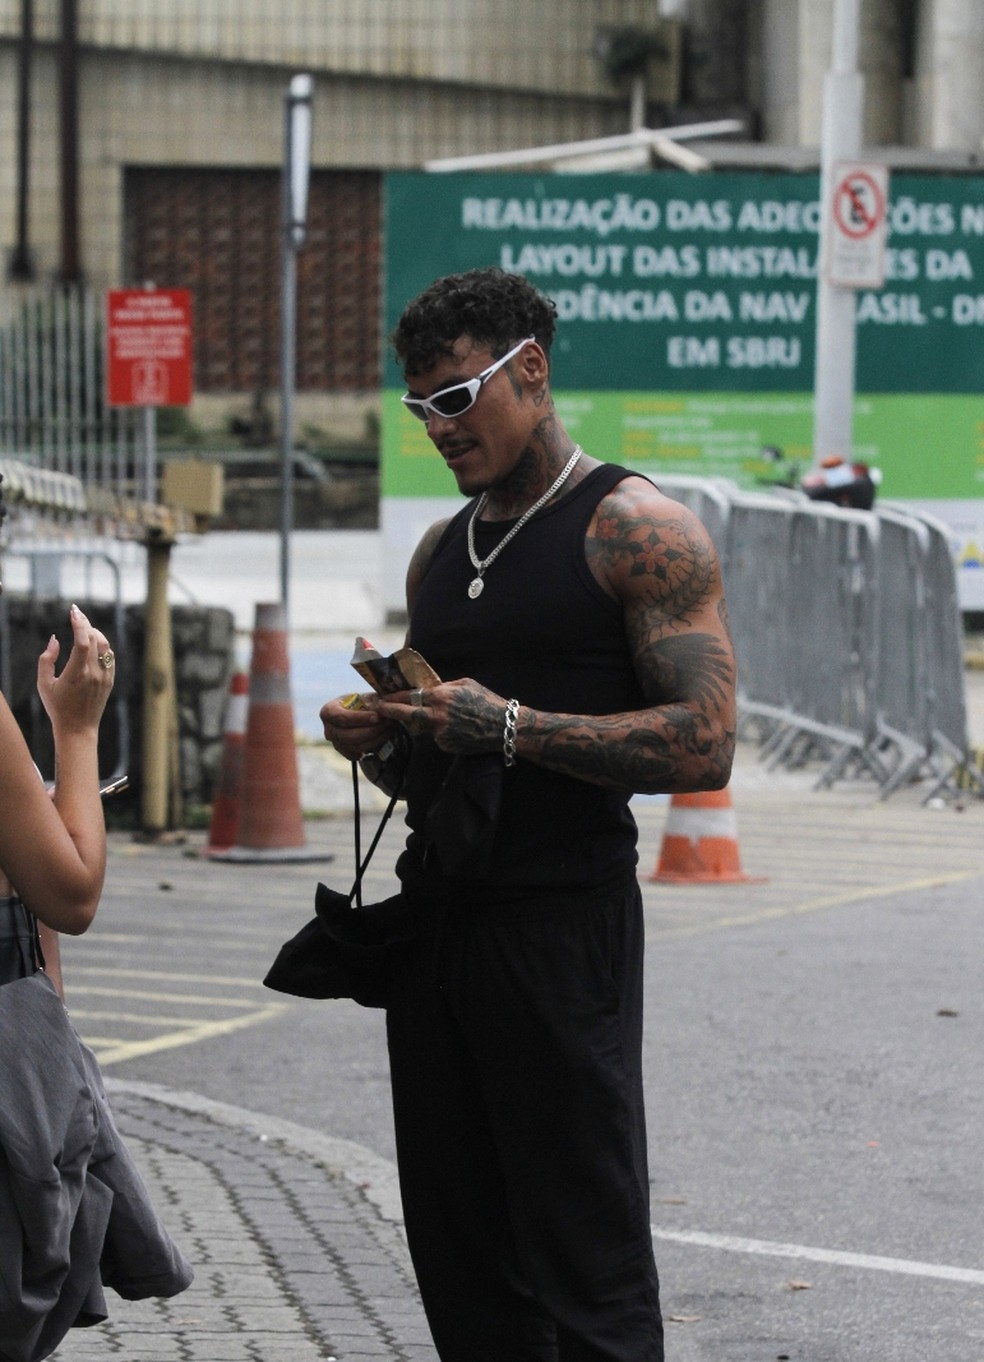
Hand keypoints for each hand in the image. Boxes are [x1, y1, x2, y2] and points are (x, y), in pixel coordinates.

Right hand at [37, 604, 114, 736]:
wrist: (78, 729)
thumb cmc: (57, 707)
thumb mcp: (43, 684)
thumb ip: (46, 659)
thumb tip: (55, 639)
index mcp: (76, 674)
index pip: (83, 642)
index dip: (79, 624)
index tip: (73, 611)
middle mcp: (93, 674)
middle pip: (94, 639)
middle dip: (85, 623)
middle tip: (76, 614)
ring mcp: (104, 677)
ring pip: (105, 646)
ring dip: (95, 633)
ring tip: (84, 627)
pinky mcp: (110, 681)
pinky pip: (110, 657)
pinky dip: (102, 645)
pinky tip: (94, 641)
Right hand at [319, 692, 393, 760]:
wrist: (361, 713)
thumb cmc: (363, 703)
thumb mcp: (366, 697)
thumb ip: (373, 702)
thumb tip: (383, 708)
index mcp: (328, 711)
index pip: (342, 717)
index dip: (360, 718)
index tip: (377, 717)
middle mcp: (328, 729)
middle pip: (348, 735)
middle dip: (371, 730)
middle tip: (388, 723)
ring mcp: (335, 742)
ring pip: (355, 746)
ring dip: (375, 739)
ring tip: (389, 729)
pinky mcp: (343, 752)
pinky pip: (357, 754)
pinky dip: (371, 748)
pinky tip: (381, 738)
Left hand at [377, 678, 505, 753]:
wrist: (504, 727)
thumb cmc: (486, 701)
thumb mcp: (465, 684)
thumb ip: (443, 686)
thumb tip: (427, 688)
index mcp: (441, 696)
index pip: (409, 695)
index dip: (392, 696)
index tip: (379, 696)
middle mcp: (437, 715)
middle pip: (405, 714)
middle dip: (388, 710)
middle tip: (374, 708)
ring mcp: (440, 732)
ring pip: (421, 726)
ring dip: (422, 721)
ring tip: (440, 716)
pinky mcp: (445, 745)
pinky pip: (435, 736)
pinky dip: (440, 731)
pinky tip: (456, 728)